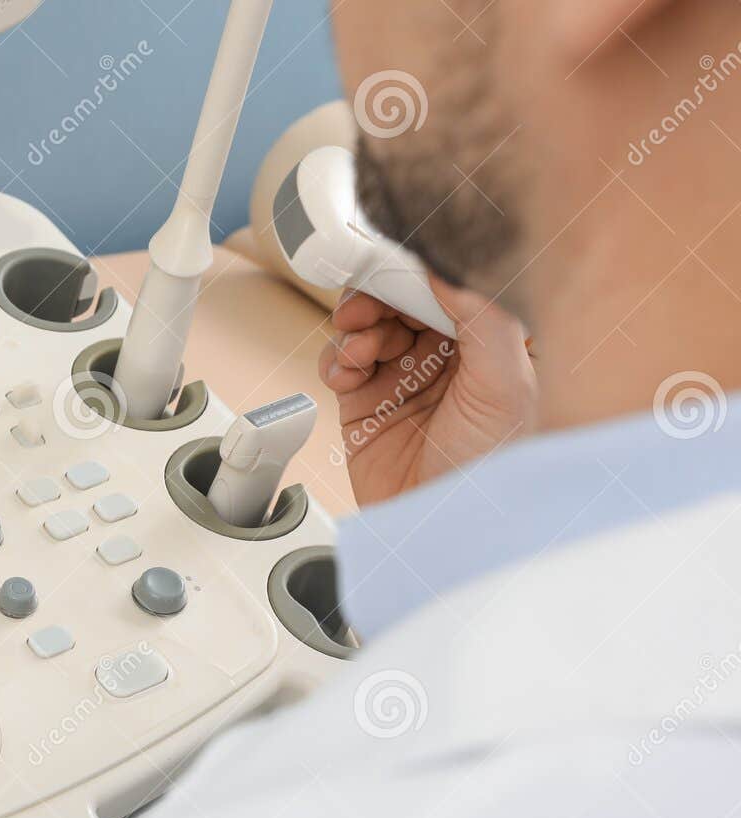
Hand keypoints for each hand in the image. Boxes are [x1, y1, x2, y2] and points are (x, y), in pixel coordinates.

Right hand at [318, 277, 537, 506]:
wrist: (443, 529)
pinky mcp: (364, 403)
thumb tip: (446, 269)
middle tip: (365, 305)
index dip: (422, 272)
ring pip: (367, 325)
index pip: (451, 287)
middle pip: (402, 300)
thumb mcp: (507, 384)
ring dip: (355, 328)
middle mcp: (445, 356)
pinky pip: (339, 363)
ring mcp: (401, 378)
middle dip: (380, 296)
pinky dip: (334, 359)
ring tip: (358, 349)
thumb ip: (485, 317)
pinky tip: (345, 373)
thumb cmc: (491, 469)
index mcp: (488, 344)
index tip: (399, 264)